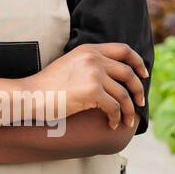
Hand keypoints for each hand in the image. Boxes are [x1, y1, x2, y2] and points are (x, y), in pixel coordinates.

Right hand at [28, 43, 147, 130]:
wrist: (30, 94)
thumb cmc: (48, 85)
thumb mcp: (70, 65)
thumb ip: (90, 65)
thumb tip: (113, 79)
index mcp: (88, 50)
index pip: (123, 50)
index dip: (138, 62)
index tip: (143, 74)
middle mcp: (93, 58)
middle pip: (129, 73)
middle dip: (138, 89)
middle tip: (140, 102)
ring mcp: (93, 74)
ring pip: (123, 94)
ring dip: (129, 110)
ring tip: (127, 120)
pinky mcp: (92, 91)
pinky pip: (114, 107)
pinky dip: (116, 118)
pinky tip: (112, 124)